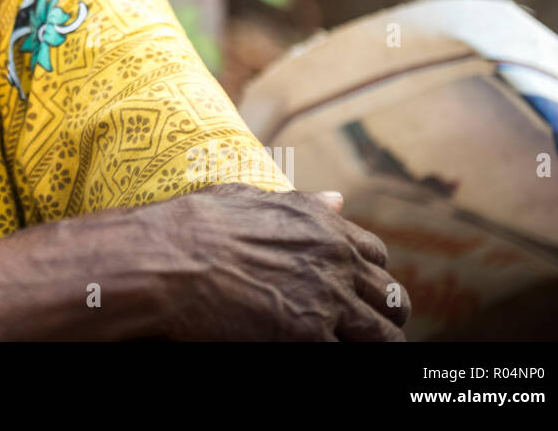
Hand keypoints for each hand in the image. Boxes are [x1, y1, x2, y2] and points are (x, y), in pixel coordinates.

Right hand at [133, 183, 408, 339]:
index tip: (356, 293)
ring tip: (355, 351)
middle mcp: (336, 260)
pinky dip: (343, 358)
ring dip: (373, 345)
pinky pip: (349, 356)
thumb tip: (336, 198)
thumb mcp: (248, 199)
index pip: (375, 256)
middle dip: (383, 316)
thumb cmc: (193, 227)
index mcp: (323, 225)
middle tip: (365, 333)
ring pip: (383, 336)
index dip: (368, 277)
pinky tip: (321, 355)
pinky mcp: (309, 337)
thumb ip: (301, 204)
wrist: (166, 260)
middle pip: (391, 298)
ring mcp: (328, 301)